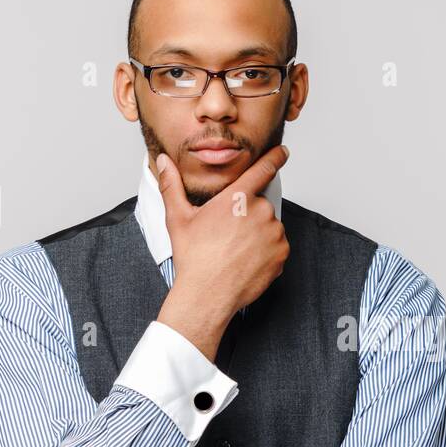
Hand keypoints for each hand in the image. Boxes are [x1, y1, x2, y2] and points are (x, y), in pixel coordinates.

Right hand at [155, 144, 290, 331]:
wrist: (207, 295)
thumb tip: (162, 161)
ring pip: (269, 226)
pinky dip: (266, 251)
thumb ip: (172, 184)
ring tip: (235, 250)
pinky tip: (246, 260)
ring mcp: (274, 233)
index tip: (283, 152)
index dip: (275, 157)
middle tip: (228, 235)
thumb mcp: (178, 218)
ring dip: (258, 233)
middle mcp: (260, 212)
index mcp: (237, 198)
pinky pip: (277, 246)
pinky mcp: (282, 254)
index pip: (263, 169)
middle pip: (259, 205)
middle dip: (247, 215)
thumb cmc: (193, 258)